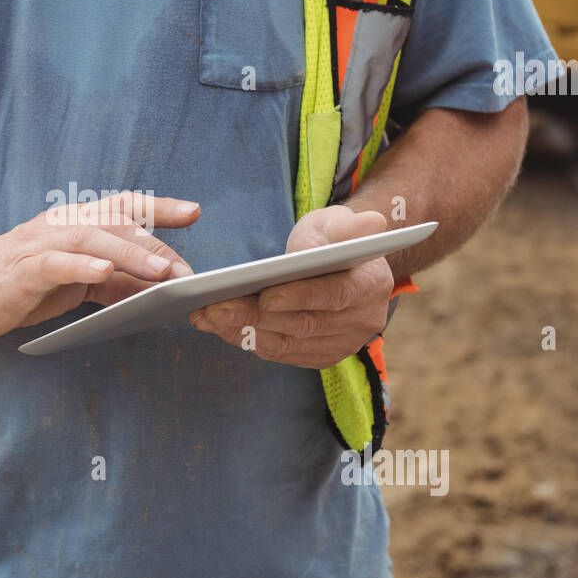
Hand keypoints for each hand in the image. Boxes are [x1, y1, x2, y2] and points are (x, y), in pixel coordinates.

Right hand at [0, 191, 199, 337]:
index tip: (194, 212)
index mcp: (73, 224)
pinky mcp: (20, 269)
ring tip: (160, 270)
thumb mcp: (75, 283)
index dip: (158, 207)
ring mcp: (38, 244)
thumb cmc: (19, 284)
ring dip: (129, 253)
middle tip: (185, 270)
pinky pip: (54, 263)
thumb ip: (113, 282)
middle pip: (114, 222)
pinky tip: (104, 271)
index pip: (122, 207)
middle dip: (153, 244)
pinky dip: (81, 265)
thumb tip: (157, 288)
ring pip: (90, 238)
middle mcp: (59, 225)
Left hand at [189, 205, 393, 368]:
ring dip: (242, 332)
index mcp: (372, 285)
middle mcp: (363, 321)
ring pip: (287, 343)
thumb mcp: (337, 221)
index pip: (335, 295)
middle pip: (303, 324)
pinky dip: (249, 340)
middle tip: (213, 309)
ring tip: (205, 317)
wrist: (343, 266)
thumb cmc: (334, 238)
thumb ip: (347, 225)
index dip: (300, 297)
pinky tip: (220, 327)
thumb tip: (370, 223)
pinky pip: (282, 353)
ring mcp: (343, 344)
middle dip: (253, 317)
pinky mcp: (322, 355)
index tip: (265, 296)